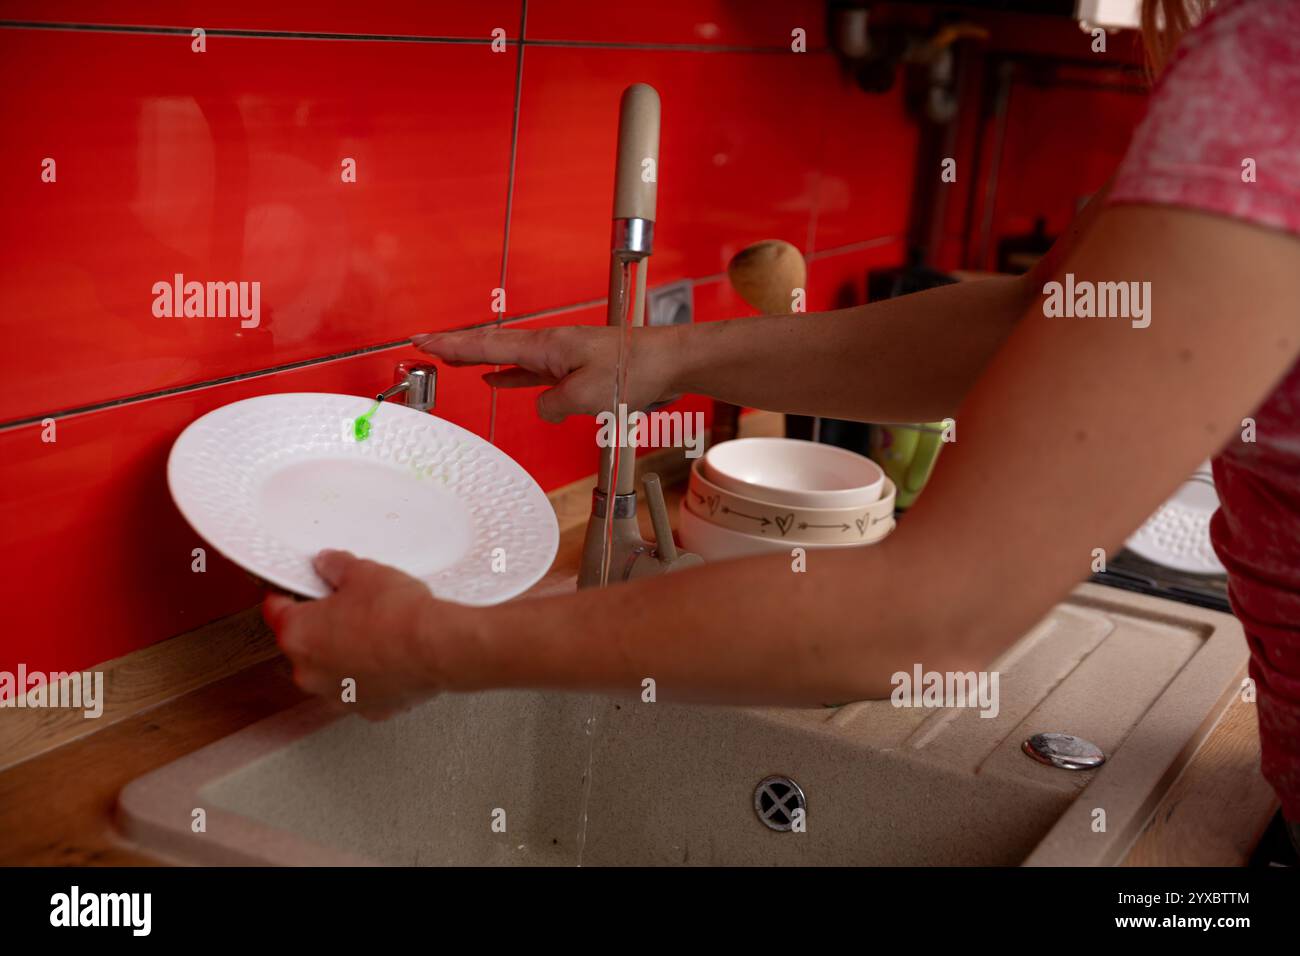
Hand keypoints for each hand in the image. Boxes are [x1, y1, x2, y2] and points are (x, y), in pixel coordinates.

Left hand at [263, 550, 447, 720]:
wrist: (437, 647)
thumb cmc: (397, 615)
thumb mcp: (363, 572)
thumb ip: (336, 567)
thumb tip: (328, 565)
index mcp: (297, 635)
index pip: (275, 609)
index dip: (286, 593)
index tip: (296, 587)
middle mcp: (309, 671)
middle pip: (304, 642)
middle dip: (321, 625)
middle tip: (347, 606)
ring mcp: (337, 694)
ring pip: (332, 669)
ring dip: (344, 653)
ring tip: (374, 632)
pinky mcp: (368, 708)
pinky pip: (360, 687)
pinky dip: (370, 674)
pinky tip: (390, 656)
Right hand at [411, 325, 680, 421]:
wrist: (669, 362)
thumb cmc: (633, 371)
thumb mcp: (585, 396)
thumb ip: (553, 404)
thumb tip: (543, 408)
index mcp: (546, 346)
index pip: (489, 344)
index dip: (453, 345)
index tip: (423, 340)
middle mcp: (550, 346)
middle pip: (493, 345)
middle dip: (458, 346)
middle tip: (426, 345)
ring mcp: (562, 356)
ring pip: (510, 358)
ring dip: (480, 360)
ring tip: (453, 360)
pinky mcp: (576, 369)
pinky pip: (532, 372)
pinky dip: (511, 376)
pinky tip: (499, 380)